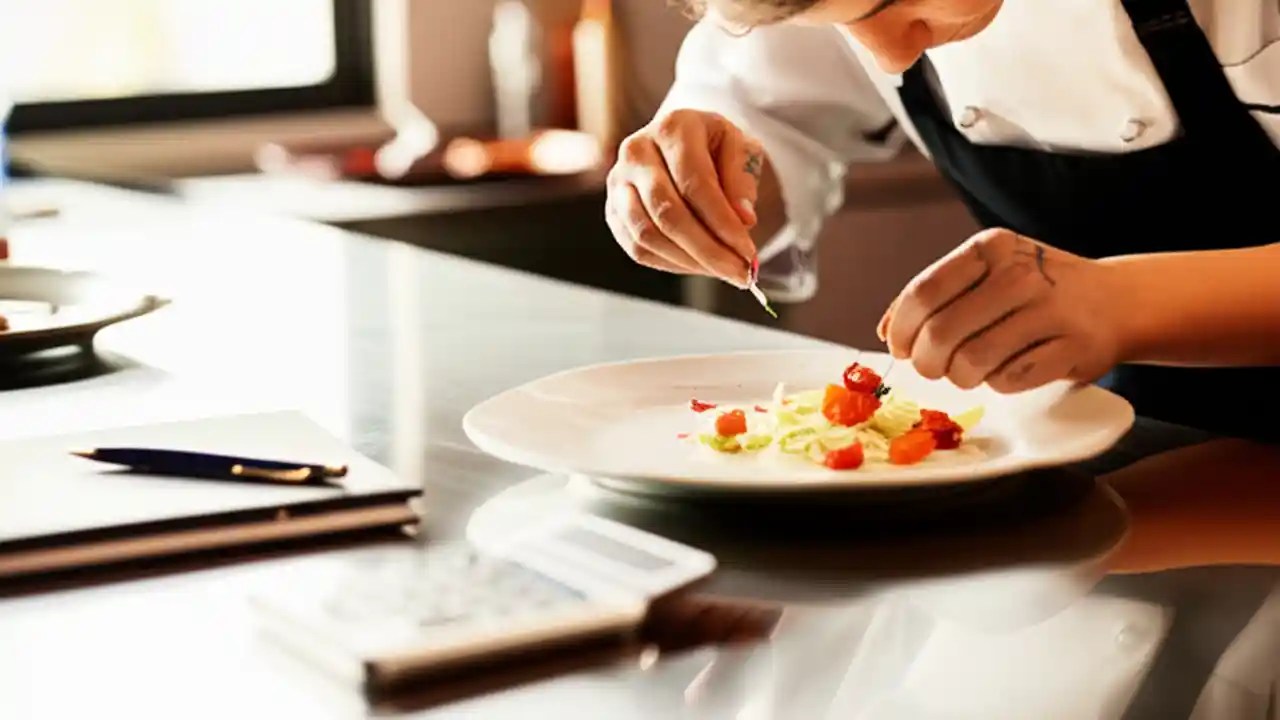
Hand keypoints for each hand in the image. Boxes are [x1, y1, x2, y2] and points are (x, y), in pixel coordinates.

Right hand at [605, 109, 762, 287]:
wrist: (682, 143)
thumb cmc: (714, 146)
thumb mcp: (739, 148)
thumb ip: (742, 179)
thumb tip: (744, 220)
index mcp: (672, 127)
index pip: (695, 184)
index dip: (722, 222)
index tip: (748, 251)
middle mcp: (636, 151)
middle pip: (668, 213)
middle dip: (708, 250)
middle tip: (739, 272)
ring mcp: (618, 182)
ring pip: (648, 235)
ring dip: (689, 261)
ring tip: (722, 270)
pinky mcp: (613, 210)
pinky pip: (637, 248)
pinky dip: (670, 263)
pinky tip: (699, 265)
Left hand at [877, 228, 1124, 392]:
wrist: (1116, 301)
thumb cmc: (1036, 291)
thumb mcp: (988, 273)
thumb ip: (937, 295)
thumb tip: (885, 331)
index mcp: (991, 248)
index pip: (924, 293)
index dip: (902, 328)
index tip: (899, 347)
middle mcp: (1021, 273)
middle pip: (942, 333)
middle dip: (927, 361)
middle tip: (933, 368)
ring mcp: (1050, 310)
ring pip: (971, 362)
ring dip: (960, 376)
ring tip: (969, 370)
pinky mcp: (1073, 348)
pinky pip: (1008, 380)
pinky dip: (998, 383)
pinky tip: (1008, 369)